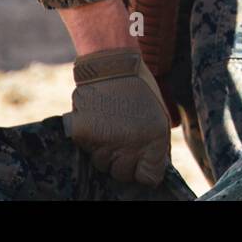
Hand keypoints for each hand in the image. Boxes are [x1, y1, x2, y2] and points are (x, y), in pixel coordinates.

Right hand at [65, 48, 170, 185]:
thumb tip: (150, 169)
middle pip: (122, 174)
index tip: (141, 161)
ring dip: (105, 151)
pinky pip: (85, 150)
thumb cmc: (139, 88)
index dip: (144, 170)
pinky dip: (89, 139)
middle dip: (123, 162)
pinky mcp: (83, 135)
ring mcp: (105, 142)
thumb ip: (155, 144)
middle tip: (123, 139)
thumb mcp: (158, 115)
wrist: (112, 63)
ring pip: (101, 164)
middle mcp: (130, 146)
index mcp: (154, 140)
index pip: (148, 178)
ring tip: (110, 125)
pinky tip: (97, 120)